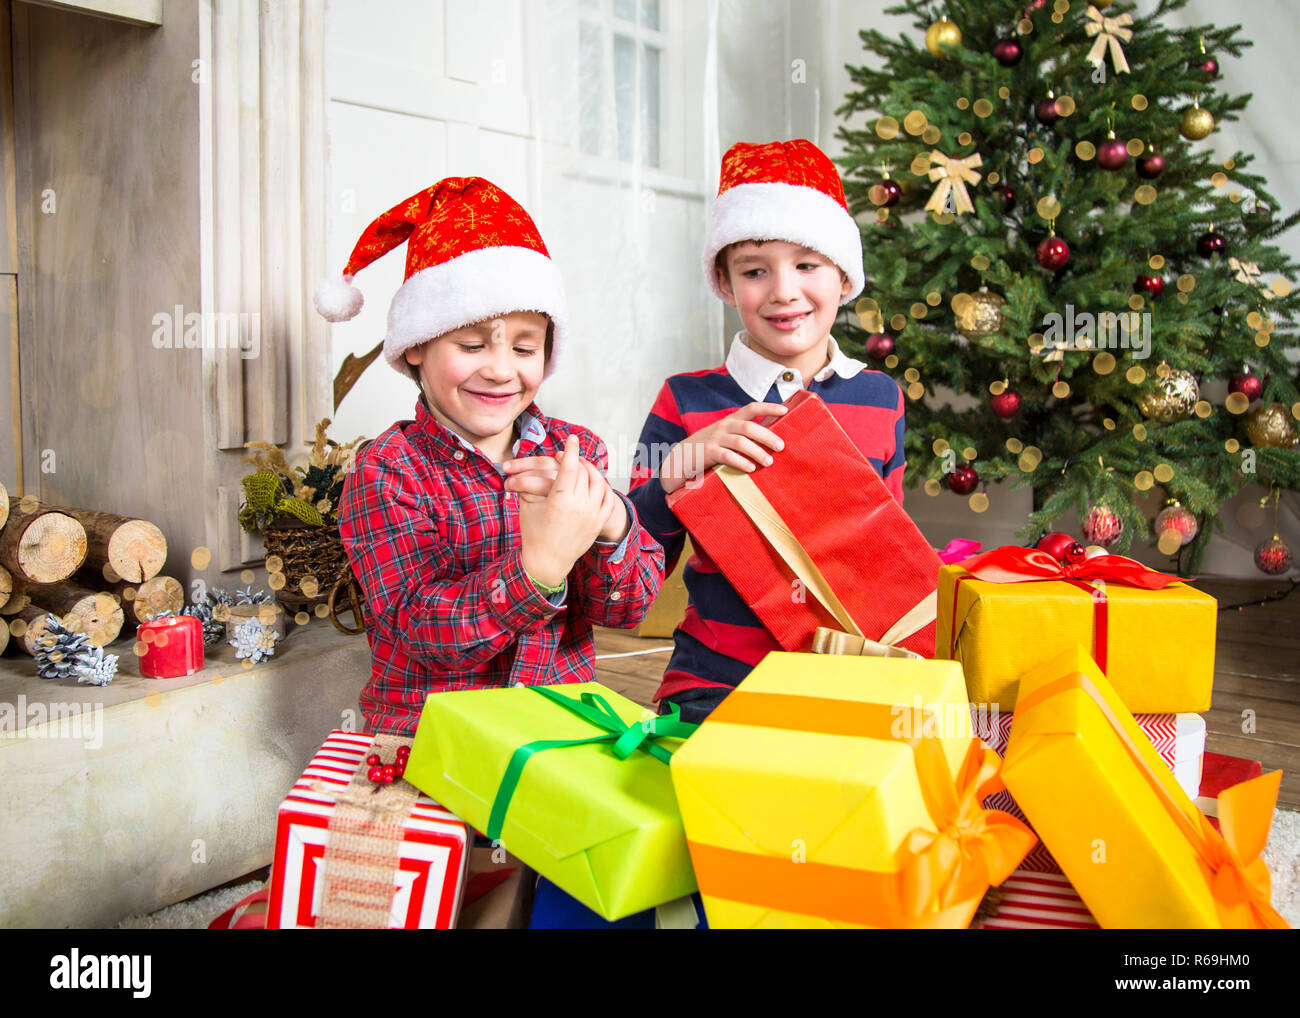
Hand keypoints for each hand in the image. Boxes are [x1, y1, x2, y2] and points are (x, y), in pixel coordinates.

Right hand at [515, 436, 617, 587]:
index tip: (572, 438)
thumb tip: (539, 463)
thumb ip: (534, 482)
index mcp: (560, 501)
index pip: (570, 467)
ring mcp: (592, 516)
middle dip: (578, 460)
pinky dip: (603, 488)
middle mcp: (580, 506)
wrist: (547, 562)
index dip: (571, 450)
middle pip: (584, 472)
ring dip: (592, 472)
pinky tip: (596, 483)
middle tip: (571, 456)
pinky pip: (608, 499)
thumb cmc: (533, 533)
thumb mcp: (528, 505)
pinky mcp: (598, 523)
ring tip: (584, 467)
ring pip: (599, 483)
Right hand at [658, 401, 787, 494]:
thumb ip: (742, 435)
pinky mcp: (708, 452)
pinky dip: (741, 462)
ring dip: (757, 451)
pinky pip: (727, 456)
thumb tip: (771, 440)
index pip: (751, 408)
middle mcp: (724, 426)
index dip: (768, 407)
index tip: (785, 410)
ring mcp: (715, 438)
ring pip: (740, 442)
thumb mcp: (725, 436)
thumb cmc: (710, 448)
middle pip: (749, 427)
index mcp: (730, 420)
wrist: (682, 457)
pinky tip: (751, 468)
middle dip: (767, 436)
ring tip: (769, 462)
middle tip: (781, 447)